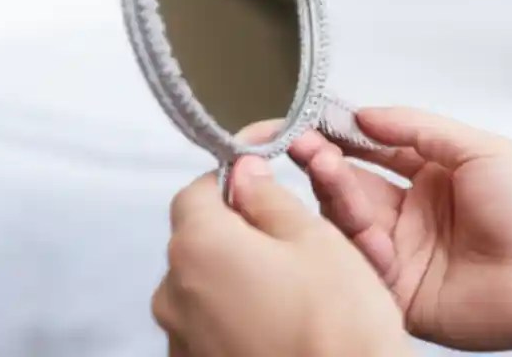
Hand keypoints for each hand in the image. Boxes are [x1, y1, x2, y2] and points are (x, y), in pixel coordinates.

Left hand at [153, 157, 411, 356]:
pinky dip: (237, 317)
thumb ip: (271, 199)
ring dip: (238, 278)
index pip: (197, 190)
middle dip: (238, 232)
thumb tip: (247, 173)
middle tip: (294, 240)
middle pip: (198, 240)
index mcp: (199, 246)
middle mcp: (173, 294)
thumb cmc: (338, 324)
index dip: (233, 179)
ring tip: (294, 292)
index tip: (263, 179)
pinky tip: (281, 325)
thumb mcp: (317, 239)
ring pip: (204, 286)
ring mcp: (180, 338)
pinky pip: (209, 326)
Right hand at [238, 108, 511, 354]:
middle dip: (325, 162)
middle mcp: (414, 216)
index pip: (373, 152)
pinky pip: (362, 269)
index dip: (340, 137)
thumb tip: (367, 112)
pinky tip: (364, 228)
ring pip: (350, 224)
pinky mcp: (400, 294)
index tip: (310, 121)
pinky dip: (356, 247)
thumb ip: (418, 128)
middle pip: (352, 187)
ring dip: (334, 195)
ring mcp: (405, 255)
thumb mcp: (478, 147)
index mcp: (434, 178)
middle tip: (304, 144)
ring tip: (324, 167)